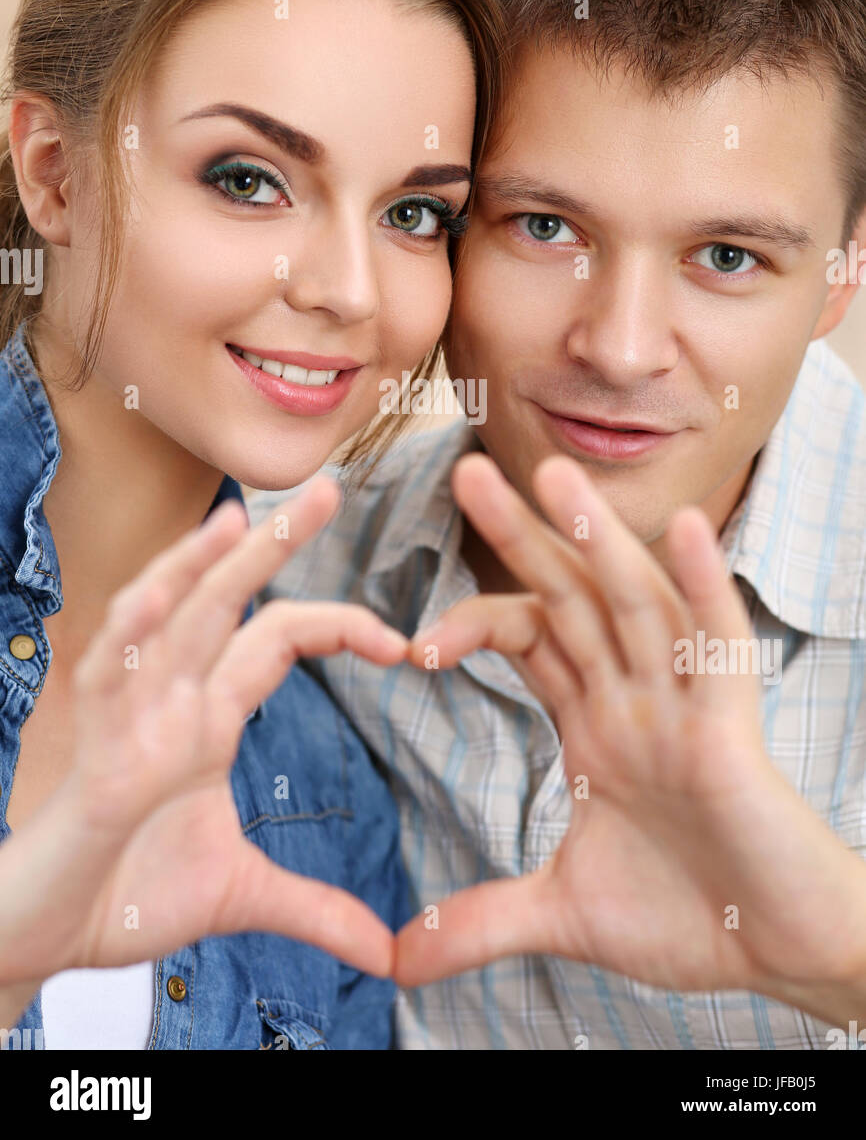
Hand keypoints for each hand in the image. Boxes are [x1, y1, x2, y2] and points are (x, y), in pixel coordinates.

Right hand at [0, 476, 407, 1014]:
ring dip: (198, 565)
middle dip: (274, 544)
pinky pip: (106, 674)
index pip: (279, 640)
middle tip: (328, 486)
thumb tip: (386, 950)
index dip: (338, 626)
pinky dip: (129, 632)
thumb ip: (313, 907)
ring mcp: (131, 715)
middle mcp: (174, 699)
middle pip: (226, 602)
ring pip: (163, 618)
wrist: (53, 937)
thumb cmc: (130, 894)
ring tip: (239, 517)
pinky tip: (157, 594)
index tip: (403, 643)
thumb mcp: (242, 895)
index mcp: (211, 717)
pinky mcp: (92, 748)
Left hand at [396, 453, 865, 1013]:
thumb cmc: (691, 916)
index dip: (473, 625)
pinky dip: (705, 585)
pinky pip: (719, 646)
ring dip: (599, 538)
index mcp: (595, 723)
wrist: (780, 953)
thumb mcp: (564, 914)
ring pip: (637, 603)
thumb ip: (482, 921)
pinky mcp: (734, 730)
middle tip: (468, 470)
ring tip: (556, 476)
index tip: (412, 649)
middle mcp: (635, 698)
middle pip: (572, 596)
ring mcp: (684, 706)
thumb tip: (396, 957)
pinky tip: (685, 529)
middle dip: (522, 535)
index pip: (530, 640)